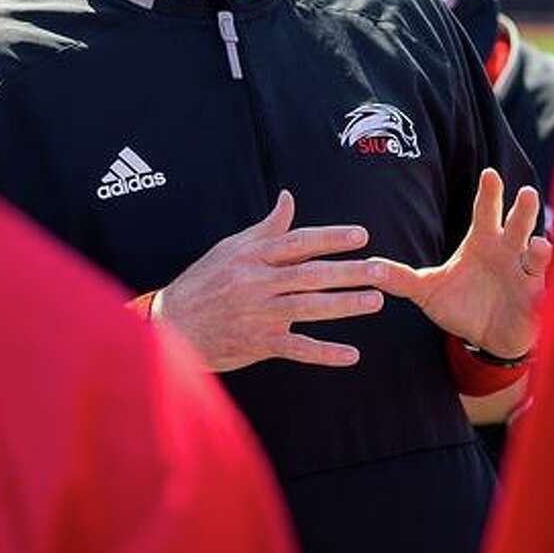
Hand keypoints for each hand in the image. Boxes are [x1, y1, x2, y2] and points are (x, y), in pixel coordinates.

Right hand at [155, 190, 388, 370]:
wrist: (171, 325)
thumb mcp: (230, 249)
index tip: (361, 235)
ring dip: (344, 305)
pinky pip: (297, 349)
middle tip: (381, 269)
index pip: (298, 242)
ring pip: (308, 308)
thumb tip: (288, 198)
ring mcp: (258, 314)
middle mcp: (256, 283)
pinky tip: (351, 354)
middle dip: (348, 271)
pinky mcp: (258, 344)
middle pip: (310, 275)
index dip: (330, 238)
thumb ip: (266, 228)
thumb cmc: (203, 282)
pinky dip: (324, 353)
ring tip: (375, 301)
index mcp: (252, 257)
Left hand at [371, 168, 549, 358]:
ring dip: (539, 249)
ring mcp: (522, 275)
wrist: (483, 337)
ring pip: (535, 256)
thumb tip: (369, 269)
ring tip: (539, 243)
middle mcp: (506, 252)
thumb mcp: (427, 291)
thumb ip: (401, 278)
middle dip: (522, 210)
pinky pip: (537, 292)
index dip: (489, 193)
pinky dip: (537, 291)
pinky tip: (539, 291)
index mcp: (482, 242)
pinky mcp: (531, 301)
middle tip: (526, 192)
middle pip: (516, 225)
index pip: (485, 212)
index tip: (489, 173)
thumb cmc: (460, 304)